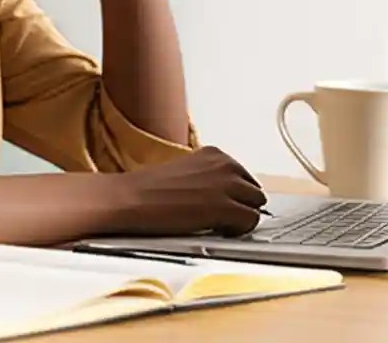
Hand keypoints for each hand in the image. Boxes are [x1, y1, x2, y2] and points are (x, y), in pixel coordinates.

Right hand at [113, 147, 266, 237]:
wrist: (130, 198)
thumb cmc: (149, 190)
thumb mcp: (185, 173)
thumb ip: (207, 180)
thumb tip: (220, 197)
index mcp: (215, 154)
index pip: (243, 177)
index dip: (236, 196)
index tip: (224, 207)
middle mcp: (225, 165)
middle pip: (254, 191)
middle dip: (243, 206)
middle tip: (223, 220)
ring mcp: (227, 185)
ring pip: (256, 205)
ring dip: (242, 219)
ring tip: (220, 227)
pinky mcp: (225, 207)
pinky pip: (250, 221)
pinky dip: (239, 230)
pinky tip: (220, 232)